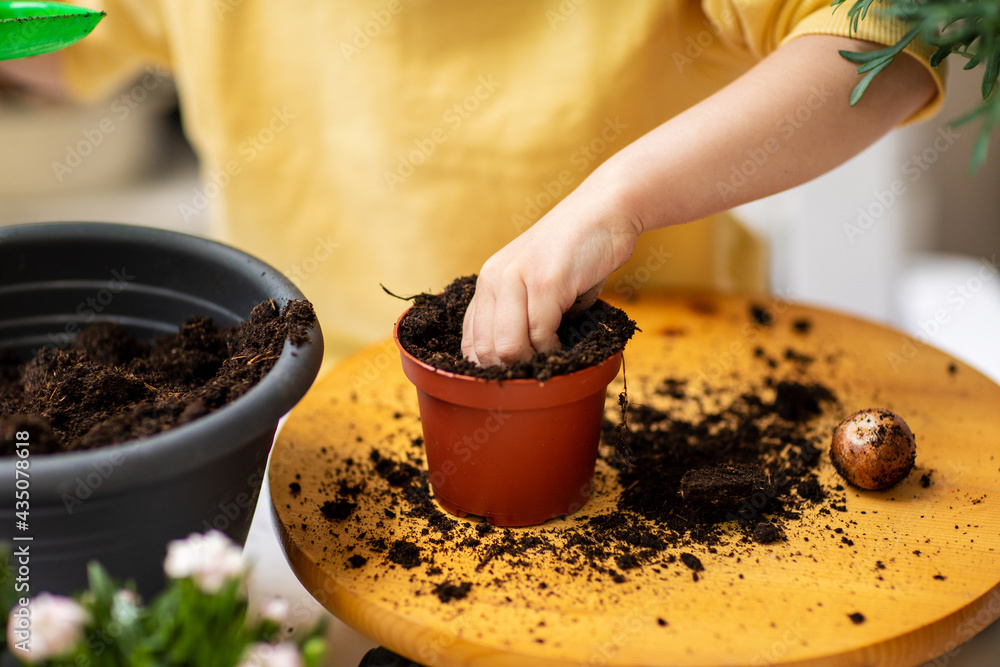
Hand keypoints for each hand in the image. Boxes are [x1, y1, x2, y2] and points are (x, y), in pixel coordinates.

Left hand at [461, 174, 639, 366]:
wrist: (604, 212)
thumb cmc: (576, 254)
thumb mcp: (537, 285)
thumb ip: (523, 317)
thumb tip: (519, 364)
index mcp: (487, 283)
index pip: (470, 343)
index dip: (489, 369)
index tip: (514, 378)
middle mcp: (494, 280)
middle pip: (485, 351)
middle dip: (511, 371)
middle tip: (536, 372)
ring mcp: (517, 279)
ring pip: (508, 348)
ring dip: (532, 363)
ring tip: (551, 361)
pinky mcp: (546, 281)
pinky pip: (540, 335)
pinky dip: (553, 350)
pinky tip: (564, 347)